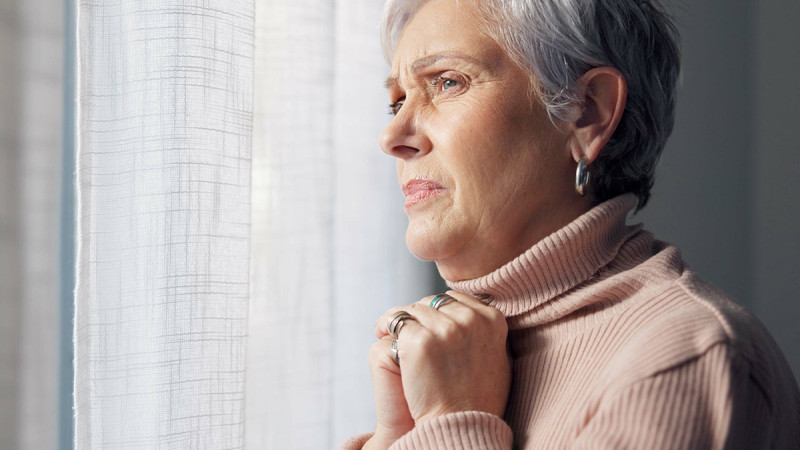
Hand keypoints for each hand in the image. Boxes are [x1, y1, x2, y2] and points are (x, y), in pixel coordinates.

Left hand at [370, 290, 510, 442]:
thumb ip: (483, 331)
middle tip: (408, 333)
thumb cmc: (477, 400)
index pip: (455, 298)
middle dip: (419, 316)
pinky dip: (385, 327)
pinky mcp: (419, 340)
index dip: (438, 311)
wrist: (460, 427)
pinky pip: (396, 321)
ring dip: (401, 321)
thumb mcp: (496, 358)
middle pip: (433, 301)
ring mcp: (445, 328)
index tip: (428, 325)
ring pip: (413, 309)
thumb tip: (467, 313)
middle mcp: (470, 319)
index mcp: (492, 319)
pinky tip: (382, 335)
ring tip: (393, 334)